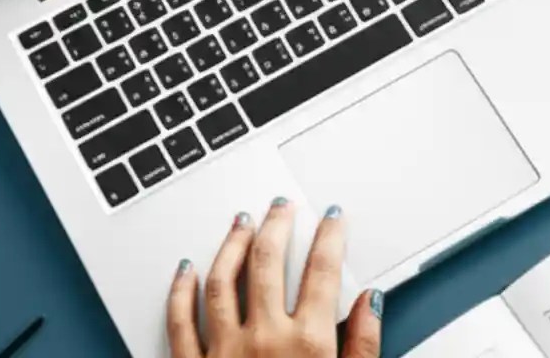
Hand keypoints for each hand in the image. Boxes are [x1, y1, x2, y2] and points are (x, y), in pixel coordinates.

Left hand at [165, 199, 383, 357]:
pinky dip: (180, 290)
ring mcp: (222, 353)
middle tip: (281, 206)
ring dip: (231, 245)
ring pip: (220, 280)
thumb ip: (364, 346)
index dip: (330, 236)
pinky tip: (185, 268)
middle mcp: (263, 340)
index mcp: (309, 345)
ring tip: (240, 223)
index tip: (333, 217)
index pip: (322, 271)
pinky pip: (179, 320)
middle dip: (277, 225)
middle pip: (268, 262)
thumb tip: (370, 302)